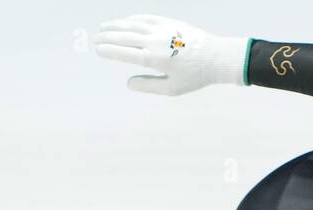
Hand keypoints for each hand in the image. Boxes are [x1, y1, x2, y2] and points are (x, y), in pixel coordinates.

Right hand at [93, 14, 248, 95]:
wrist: (216, 57)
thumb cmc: (194, 76)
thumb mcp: (172, 89)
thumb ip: (148, 86)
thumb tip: (128, 83)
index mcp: (156, 59)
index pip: (127, 54)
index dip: (110, 51)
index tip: (98, 50)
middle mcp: (157, 42)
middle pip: (126, 36)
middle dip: (108, 37)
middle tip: (95, 38)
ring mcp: (163, 29)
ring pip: (134, 24)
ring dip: (116, 25)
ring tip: (103, 27)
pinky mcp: (170, 22)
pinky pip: (146, 17)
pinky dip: (133, 19)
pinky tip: (124, 21)